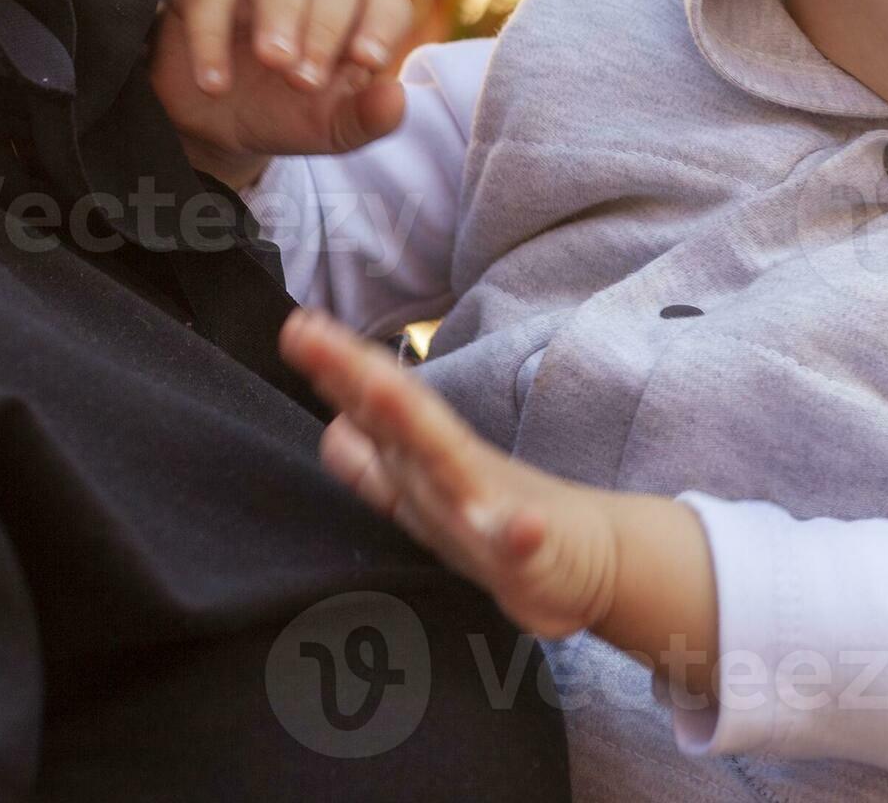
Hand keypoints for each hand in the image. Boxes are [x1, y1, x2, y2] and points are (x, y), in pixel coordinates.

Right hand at [153, 0, 414, 192]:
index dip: (383, 25)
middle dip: (326, 31)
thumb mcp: (325, 128)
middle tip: (305, 81)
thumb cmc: (278, 113)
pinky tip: (215, 83)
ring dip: (280, 19)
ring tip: (273, 63)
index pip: (386, 2)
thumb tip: (398, 98)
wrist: (205, 123)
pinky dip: (212, 37)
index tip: (366, 61)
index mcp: (354, 15)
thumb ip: (366, 119)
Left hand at [281, 310, 621, 642]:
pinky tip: (522, 526)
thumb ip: (375, 466)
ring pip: (450, 465)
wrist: (589, 559)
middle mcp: (455, 474)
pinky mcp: (534, 554)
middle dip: (356, 375)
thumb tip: (333, 427)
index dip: (337, 371)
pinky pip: (525, 544)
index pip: (377, 409)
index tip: (298, 328)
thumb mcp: (427, 497)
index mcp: (427, 464)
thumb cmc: (500, 522)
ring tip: (381, 391)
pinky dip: (521, 532)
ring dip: (415, 427)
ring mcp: (496, 510)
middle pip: (400, 417)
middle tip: (309, 333)